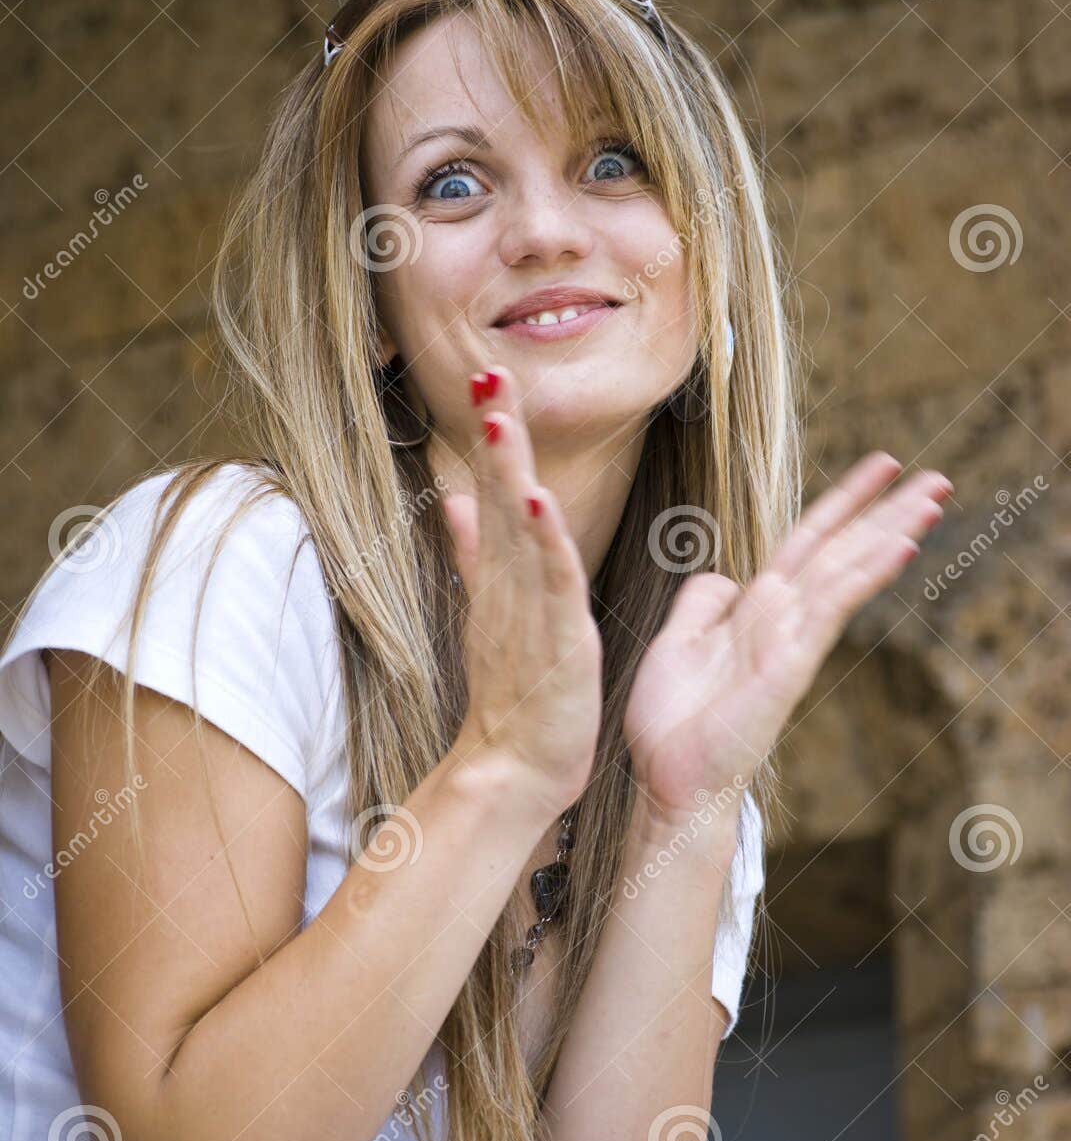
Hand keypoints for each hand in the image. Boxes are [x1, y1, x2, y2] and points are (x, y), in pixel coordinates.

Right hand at [442, 364, 602, 820]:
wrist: (510, 768)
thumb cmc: (511, 695)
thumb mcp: (491, 610)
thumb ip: (474, 555)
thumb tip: (453, 502)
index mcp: (501, 576)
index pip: (493, 492)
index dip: (493, 436)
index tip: (490, 377)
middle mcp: (508, 586)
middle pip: (499, 498)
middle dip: (496, 435)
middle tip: (488, 372)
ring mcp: (527, 612)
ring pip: (519, 532)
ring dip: (508, 475)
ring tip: (499, 421)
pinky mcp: (553, 640)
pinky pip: (549, 583)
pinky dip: (544, 542)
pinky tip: (537, 502)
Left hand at [623, 453, 953, 821]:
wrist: (672, 781)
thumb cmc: (673, 723)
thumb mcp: (678, 643)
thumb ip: (703, 604)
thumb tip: (725, 575)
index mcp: (757, 609)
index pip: (808, 542)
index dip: (843, 502)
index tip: (882, 466)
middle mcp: (784, 619)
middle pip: (843, 549)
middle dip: (889, 510)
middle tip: (940, 477)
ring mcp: (793, 641)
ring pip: (848, 569)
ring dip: (892, 529)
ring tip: (935, 494)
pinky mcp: (792, 665)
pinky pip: (832, 608)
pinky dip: (865, 575)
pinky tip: (898, 546)